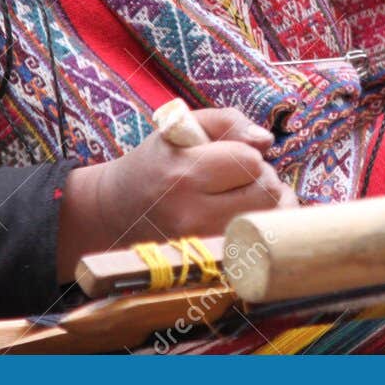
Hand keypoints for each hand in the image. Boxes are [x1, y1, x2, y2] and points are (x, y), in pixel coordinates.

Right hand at [56, 108, 298, 280]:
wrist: (116, 212)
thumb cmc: (156, 163)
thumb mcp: (183, 127)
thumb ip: (229, 122)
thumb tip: (266, 140)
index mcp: (184, 173)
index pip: (249, 161)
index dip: (247, 154)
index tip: (230, 157)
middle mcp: (192, 214)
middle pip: (266, 193)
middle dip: (262, 179)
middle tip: (240, 178)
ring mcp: (201, 244)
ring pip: (268, 221)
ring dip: (265, 205)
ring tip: (242, 197)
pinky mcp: (207, 263)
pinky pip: (258, 245)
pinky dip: (261, 230)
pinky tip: (248, 219)